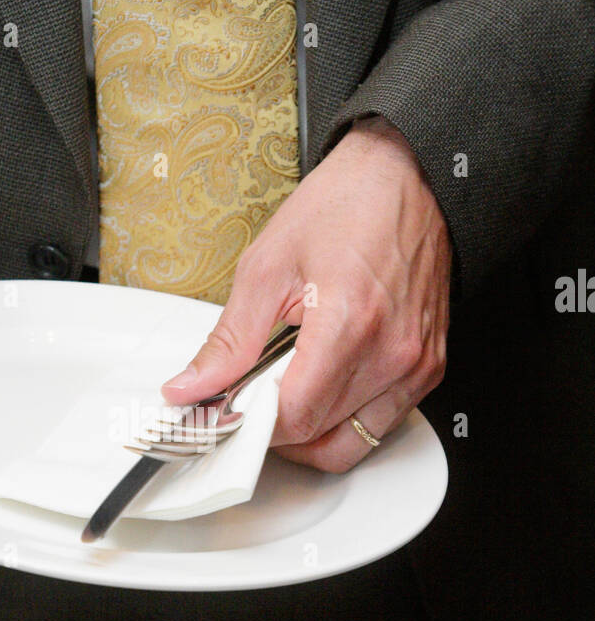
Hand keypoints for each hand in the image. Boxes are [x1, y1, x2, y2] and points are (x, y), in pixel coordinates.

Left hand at [161, 117, 450, 470]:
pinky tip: (321, 387)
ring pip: (351, 444)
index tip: (225, 413)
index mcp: (349, 324)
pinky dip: (343, 421)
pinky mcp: (429, 370)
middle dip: (273, 429)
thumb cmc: (344, 207)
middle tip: (247, 399)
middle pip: (319, 436)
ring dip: (309, 434)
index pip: (293, 416)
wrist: (405, 176)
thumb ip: (228, 342)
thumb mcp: (266, 266)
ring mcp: (416, 366)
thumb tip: (191, 388)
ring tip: (285, 391)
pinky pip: (380, 425)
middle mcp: (393, 354)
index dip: (249, 424)